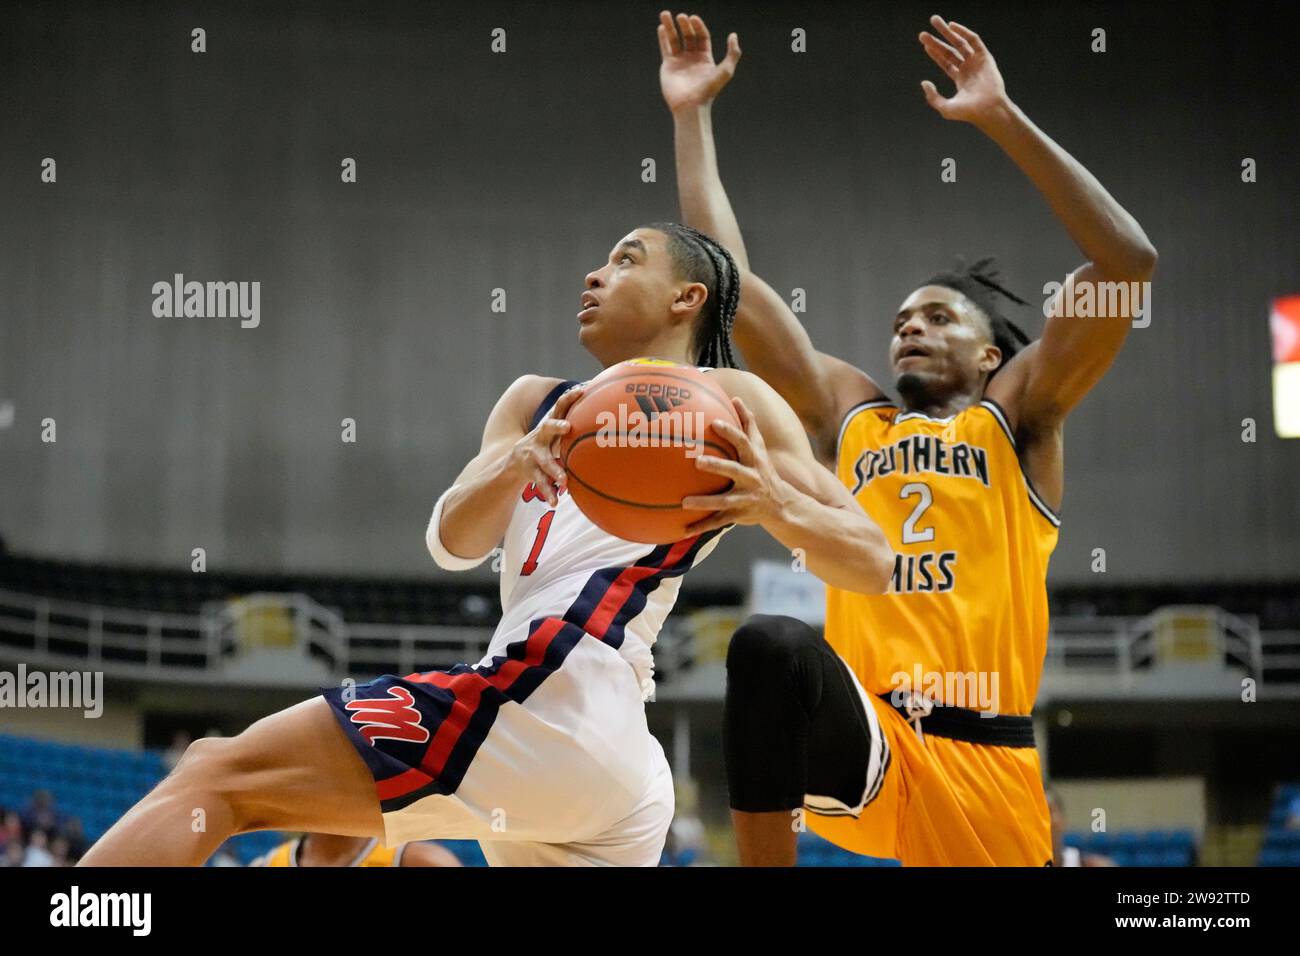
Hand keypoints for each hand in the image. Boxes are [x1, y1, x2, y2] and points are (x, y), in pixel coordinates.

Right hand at [509, 385, 583, 506]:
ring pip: (545, 462)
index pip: (559, 406)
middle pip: (547, 428)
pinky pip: (540, 483)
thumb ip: (575, 423)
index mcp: (549, 425)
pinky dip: (548, 493)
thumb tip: (604, 410)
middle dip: (556, 426)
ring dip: (555, 471)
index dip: (569, 397)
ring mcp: (534, 454)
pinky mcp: (531, 471)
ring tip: (564, 481)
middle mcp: (540, 437)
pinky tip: (555, 502)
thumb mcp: (557, 433)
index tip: (582, 390)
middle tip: (567, 427)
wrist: (515, 462)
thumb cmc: (546, 444)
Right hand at [658, 10, 740, 112]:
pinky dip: (663, 38)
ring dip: (670, 26)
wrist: (691, 105)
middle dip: (685, 25)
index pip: (702, 36)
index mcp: (705, 58)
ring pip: (674, 40)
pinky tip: (661, 27)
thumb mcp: (726, 71)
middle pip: (688, 36)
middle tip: (681, 17)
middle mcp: (692, 58)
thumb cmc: (709, 90)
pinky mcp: (668, 66)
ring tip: (666, 14)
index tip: (693, 18)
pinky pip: (665, 49)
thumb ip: (733, 53)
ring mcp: (679, 62)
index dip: (698, 26)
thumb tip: (733, 35)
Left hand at [681, 396, 793, 533]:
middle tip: (697, 461)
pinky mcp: (739, 515)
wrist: (782, 505)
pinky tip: (683, 530)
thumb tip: (735, 397)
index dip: (731, 432)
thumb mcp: (760, 448)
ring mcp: (745, 498)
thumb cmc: (763, 469)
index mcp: (754, 460)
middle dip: (717, 466)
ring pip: (724, 501)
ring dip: (705, 502)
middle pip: (734, 470)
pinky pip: (718, 522)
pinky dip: (700, 526)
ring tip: (684, 502)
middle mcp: (752, 478)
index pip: (744, 442)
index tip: (715, 423)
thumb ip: (748, 424)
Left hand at [918, 16, 1008, 126]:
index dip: (935, 53)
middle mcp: (968, 68)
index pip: (946, 62)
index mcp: (961, 79)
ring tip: (934, 22)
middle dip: (937, 41)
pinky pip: (974, 40)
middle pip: (950, 51)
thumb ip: (932, 97)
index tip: (925, 44)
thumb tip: (923, 82)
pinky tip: (951, 26)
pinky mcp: (985, 57)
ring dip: (947, 32)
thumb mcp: (945, 107)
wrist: (987, 109)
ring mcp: (977, 62)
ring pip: (960, 43)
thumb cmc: (968, 113)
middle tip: (923, 33)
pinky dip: (963, 32)